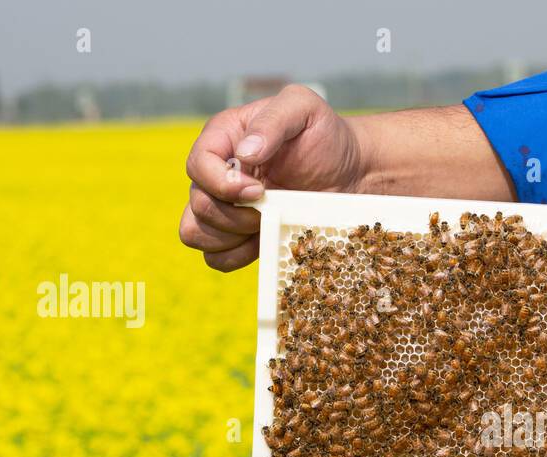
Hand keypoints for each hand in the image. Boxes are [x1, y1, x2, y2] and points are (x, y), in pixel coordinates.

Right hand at [179, 84, 364, 270]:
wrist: (350, 172)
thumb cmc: (325, 135)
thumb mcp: (303, 109)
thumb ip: (272, 121)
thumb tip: (244, 153)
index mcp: (224, 138)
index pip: (197, 164)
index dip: (221, 183)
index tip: (258, 189)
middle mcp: (217, 173)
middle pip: (199, 204)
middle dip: (234, 214)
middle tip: (271, 205)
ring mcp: (225, 207)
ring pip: (197, 233)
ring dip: (230, 237)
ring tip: (266, 222)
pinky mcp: (240, 236)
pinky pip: (215, 258)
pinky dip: (234, 256)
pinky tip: (262, 241)